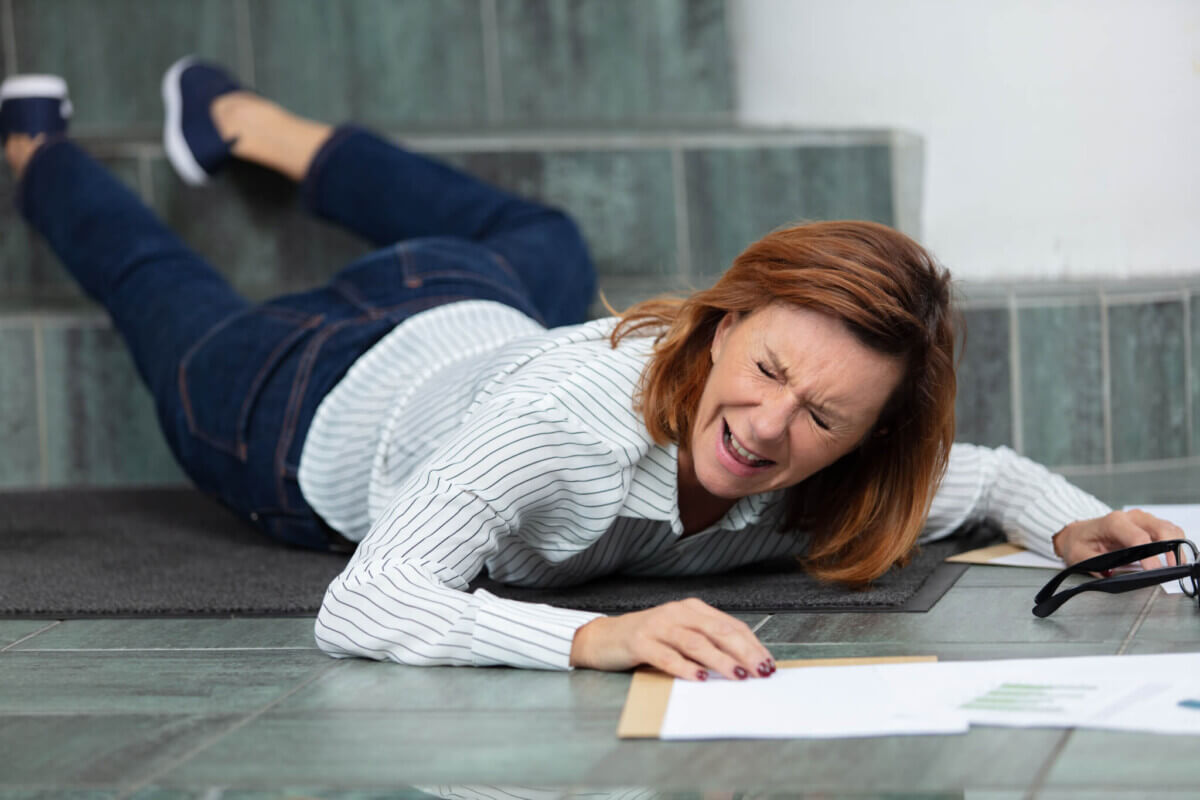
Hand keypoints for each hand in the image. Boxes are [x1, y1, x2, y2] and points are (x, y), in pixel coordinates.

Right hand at [569, 597, 775, 680]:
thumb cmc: (648, 639)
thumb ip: (707, 643)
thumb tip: (744, 664)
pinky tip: (699, 678)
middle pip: (717, 631)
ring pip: (695, 642)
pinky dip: (684, 667)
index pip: (730, 625)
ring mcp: (658, 626)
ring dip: (719, 660)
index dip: (752, 644)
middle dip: (743, 652)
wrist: (604, 637)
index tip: (768, 664)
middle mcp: (677, 612)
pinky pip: (666, 655)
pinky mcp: (640, 642)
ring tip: (737, 676)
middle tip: (760, 671)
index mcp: (692, 609)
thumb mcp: (680, 635)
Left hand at [1052, 509, 1186, 570]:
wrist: (1077, 533)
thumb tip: (1114, 575)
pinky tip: (1170, 558)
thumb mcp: (1080, 556)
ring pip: (1169, 528)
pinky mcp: (1148, 525)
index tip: (1154, 572)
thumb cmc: (1078, 543)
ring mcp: (1141, 519)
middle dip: (1169, 550)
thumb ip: (1097, 565)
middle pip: (1160, 529)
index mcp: (1113, 523)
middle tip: (1169, 570)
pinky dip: (1174, 544)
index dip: (1150, 556)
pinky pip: (1169, 531)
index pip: (1139, 538)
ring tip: (1171, 566)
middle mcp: (1130, 517)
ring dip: (1174, 547)